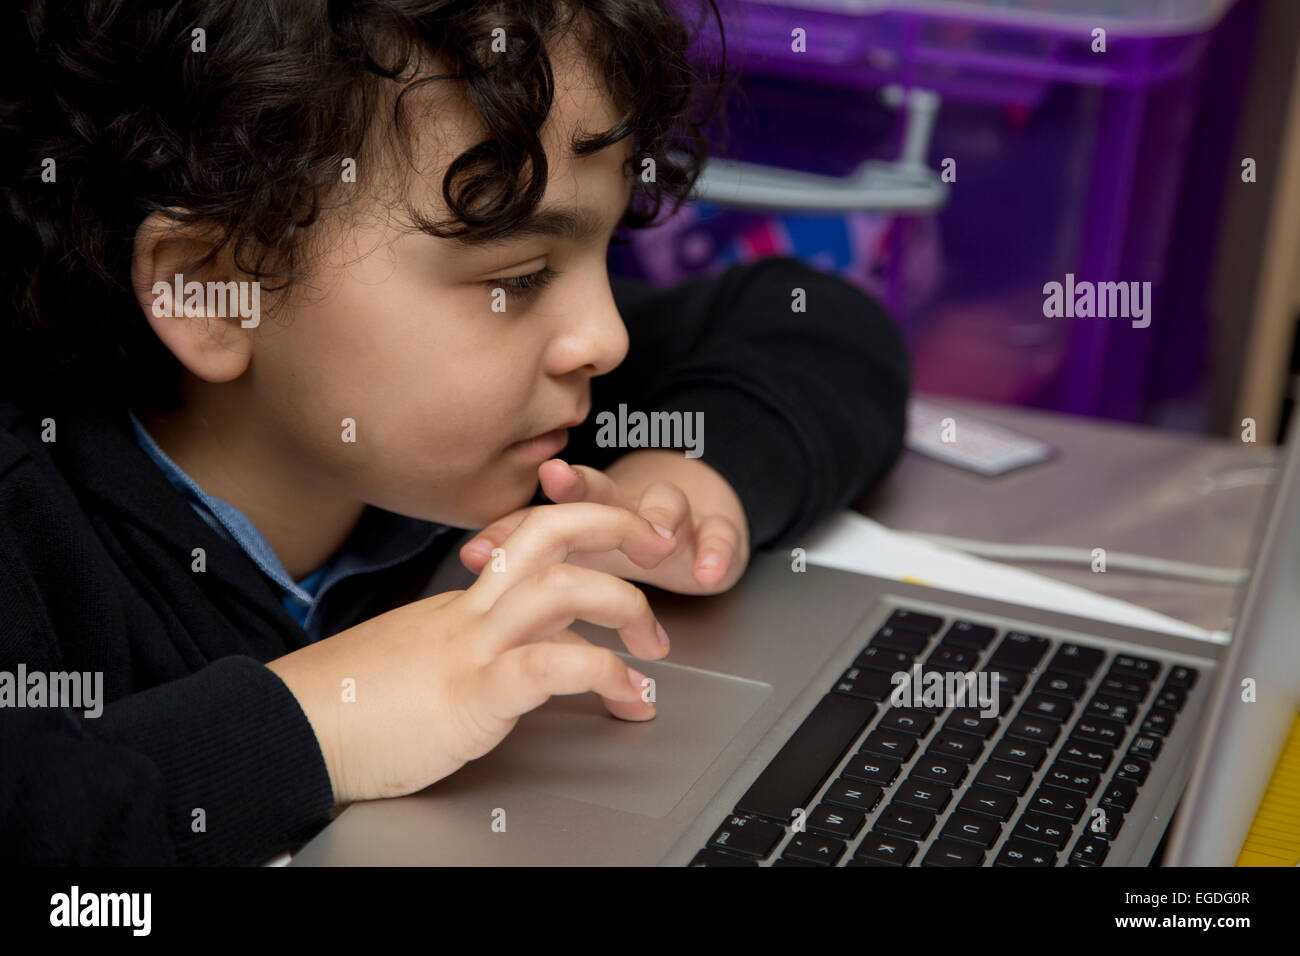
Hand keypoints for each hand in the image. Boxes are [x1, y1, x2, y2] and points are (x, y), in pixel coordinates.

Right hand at [266, 503, 675, 804]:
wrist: (289, 732)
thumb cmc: (348, 705)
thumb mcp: (417, 664)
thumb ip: (465, 651)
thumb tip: (513, 666)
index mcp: (460, 601)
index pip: (529, 538)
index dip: (581, 527)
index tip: (620, 543)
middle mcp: (470, 610)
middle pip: (549, 534)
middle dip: (614, 528)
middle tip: (661, 550)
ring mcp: (471, 646)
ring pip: (561, 586)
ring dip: (625, 605)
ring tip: (657, 644)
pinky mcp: (472, 693)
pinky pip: (551, 665)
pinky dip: (604, 674)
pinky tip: (628, 696)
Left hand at [459, 451, 750, 594]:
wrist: (705, 516)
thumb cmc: (629, 538)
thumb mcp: (584, 551)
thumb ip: (533, 553)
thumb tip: (470, 557)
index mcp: (586, 514)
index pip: (542, 517)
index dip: (510, 530)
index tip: (476, 551)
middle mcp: (626, 507)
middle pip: (600, 489)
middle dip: (577, 485)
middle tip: (555, 478)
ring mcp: (675, 517)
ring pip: (666, 502)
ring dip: (658, 516)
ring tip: (657, 539)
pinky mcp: (718, 530)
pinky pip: (721, 535)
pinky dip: (716, 551)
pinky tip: (708, 570)